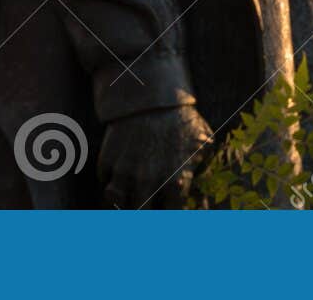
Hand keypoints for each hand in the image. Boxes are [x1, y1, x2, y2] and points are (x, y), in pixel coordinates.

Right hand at [97, 104, 212, 208]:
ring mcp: (124, 173)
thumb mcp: (204, 145)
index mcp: (174, 182)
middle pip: (141, 216)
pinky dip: (111, 186)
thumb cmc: (183, 121)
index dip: (172, 218)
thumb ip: (204, 174)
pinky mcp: (106, 162)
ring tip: (130, 202)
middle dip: (145, 217)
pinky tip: (120, 182)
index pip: (172, 217)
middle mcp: (147, 182)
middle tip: (149, 210)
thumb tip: (207, 200)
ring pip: (115, 205)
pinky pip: (105, 184)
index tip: (171, 214)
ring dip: (122, 206)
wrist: (151, 95)